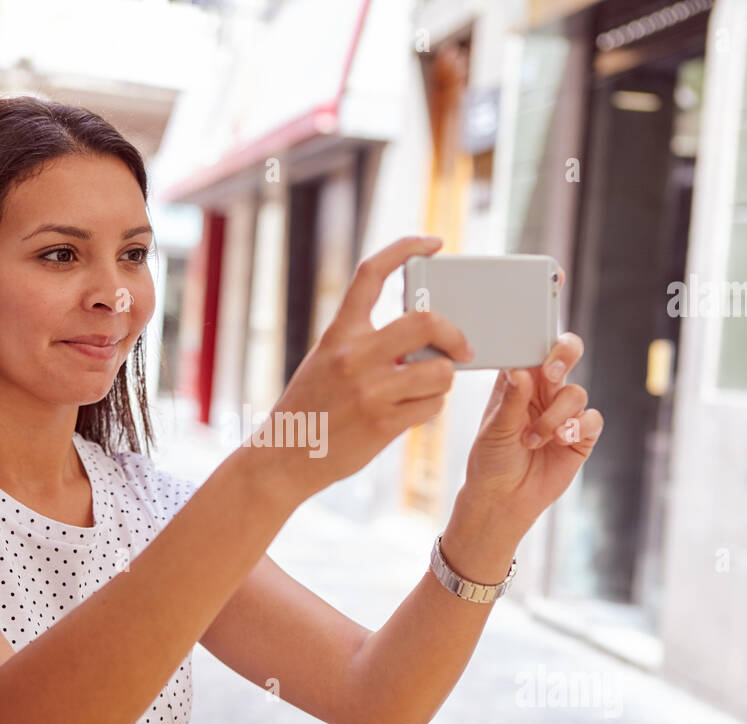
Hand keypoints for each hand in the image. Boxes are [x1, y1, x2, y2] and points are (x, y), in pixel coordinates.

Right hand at [246, 234, 473, 503]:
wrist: (283, 458)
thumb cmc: (310, 409)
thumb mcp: (326, 361)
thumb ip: (364, 344)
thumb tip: (421, 336)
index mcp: (338, 333)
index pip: (371, 274)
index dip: (406, 248)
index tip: (433, 243)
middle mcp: (354, 356)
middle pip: (426, 322)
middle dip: (454, 334)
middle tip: (463, 348)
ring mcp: (370, 390)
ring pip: (440, 371)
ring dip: (443, 380)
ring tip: (426, 389)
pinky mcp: (383, 424)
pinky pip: (432, 406)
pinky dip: (431, 408)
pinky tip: (412, 412)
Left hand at [457, 313, 602, 539]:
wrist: (503, 500)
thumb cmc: (490, 460)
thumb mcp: (494, 429)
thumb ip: (512, 400)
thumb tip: (523, 370)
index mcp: (518, 377)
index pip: (533, 338)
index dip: (547, 307)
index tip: (556, 277)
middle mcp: (544, 388)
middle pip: (566, 352)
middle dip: (563, 355)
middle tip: (549, 373)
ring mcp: (564, 410)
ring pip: (576, 392)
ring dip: (554, 416)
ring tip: (532, 438)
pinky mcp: (582, 434)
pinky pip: (592, 418)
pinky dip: (576, 428)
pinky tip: (559, 442)